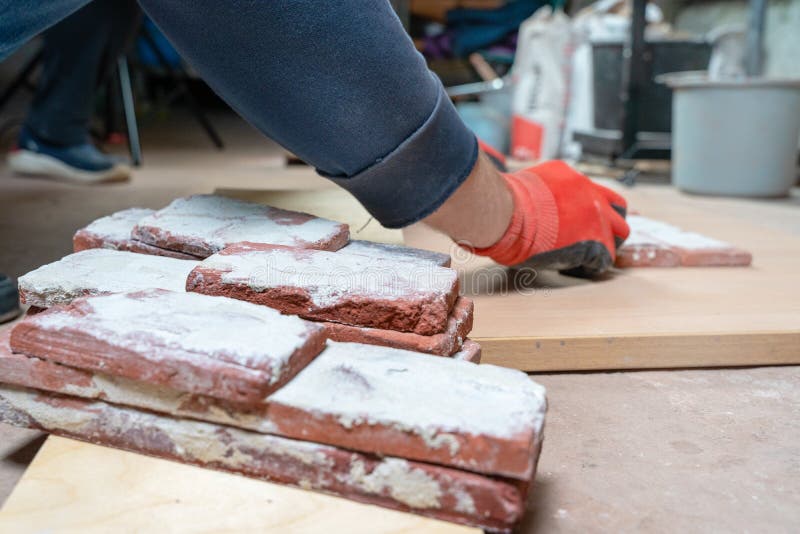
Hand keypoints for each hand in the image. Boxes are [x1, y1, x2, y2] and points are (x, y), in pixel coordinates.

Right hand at [472, 161, 628, 276]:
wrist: (505, 213)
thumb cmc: (501, 205)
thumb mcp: (523, 187)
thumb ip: (536, 196)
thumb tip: (523, 208)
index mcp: (569, 176)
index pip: (595, 192)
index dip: (593, 210)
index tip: (583, 223)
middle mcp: (588, 191)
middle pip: (618, 209)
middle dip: (609, 226)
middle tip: (594, 240)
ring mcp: (595, 216)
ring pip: (620, 233)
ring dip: (605, 245)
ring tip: (588, 258)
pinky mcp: (594, 240)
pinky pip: (605, 258)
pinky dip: (593, 265)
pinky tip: (579, 268)